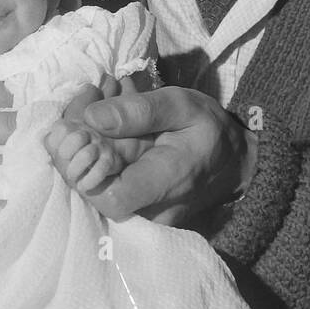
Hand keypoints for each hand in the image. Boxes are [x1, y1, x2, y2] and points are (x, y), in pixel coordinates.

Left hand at [45, 83, 256, 225]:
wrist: (232, 162)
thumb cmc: (209, 130)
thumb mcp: (182, 105)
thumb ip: (140, 111)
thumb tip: (91, 117)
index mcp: (166, 183)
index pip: (110, 198)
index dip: (81, 168)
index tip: (80, 126)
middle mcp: (149, 211)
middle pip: (90, 188)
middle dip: (77, 137)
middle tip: (90, 94)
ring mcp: (139, 215)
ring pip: (90, 183)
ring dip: (82, 137)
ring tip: (98, 96)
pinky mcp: (131, 208)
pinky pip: (99, 181)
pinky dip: (92, 146)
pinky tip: (101, 115)